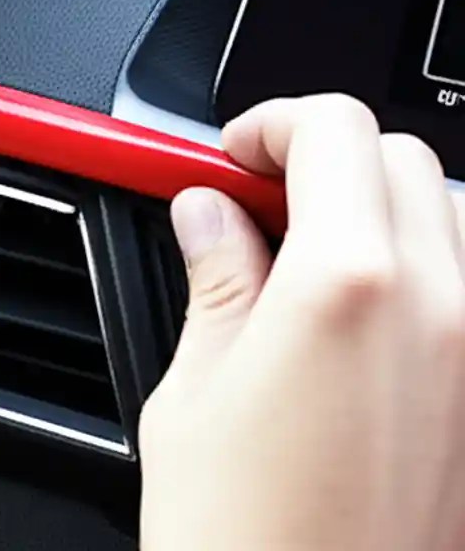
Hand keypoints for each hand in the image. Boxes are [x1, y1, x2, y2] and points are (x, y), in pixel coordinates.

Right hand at [140, 95, 464, 549]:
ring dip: (370, 211)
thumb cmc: (242, 542)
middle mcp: (439, 308)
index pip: (333, 130)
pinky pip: (462, 292)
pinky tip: (344, 321)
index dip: (271, 123)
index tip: (231, 155)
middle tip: (251, 202)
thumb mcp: (194, 392)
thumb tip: (207, 218)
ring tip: (296, 260)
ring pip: (441, 217)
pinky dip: (410, 273)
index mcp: (348, 286)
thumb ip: (214, 279)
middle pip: (396, 159)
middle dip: (320, 158)